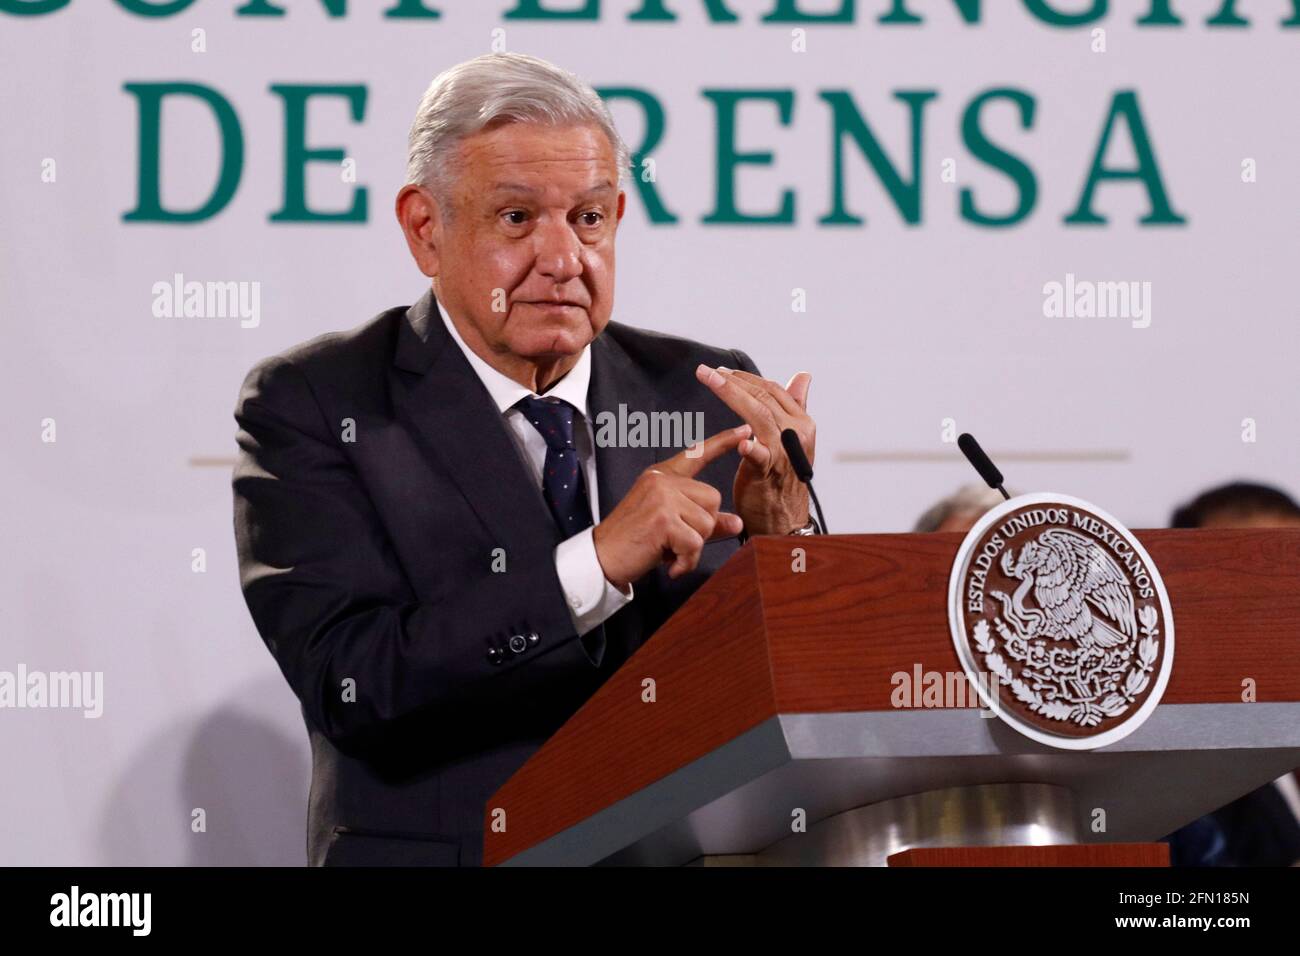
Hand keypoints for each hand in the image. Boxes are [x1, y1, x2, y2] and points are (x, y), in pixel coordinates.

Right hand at [593, 424, 751, 588]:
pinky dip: (686, 561)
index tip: (745, 430)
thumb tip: (737, 523)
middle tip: (674, 540)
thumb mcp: (671, 526)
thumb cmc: (634, 541)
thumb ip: (705, 521)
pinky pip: (695, 543)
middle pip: (713, 500)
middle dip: (702, 528)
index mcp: (662, 476)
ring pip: (707, 523)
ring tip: (668, 550)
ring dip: (692, 548)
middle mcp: (662, 480)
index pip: (697, 454)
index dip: (724, 442)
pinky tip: (669, 564)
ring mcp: (662, 497)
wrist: (601, 557)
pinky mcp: (663, 519)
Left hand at [695, 364, 814, 535]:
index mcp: (802, 422)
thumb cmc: (783, 479)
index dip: (745, 378)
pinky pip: (762, 456)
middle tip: (707, 371)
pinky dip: (752, 447)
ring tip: (712, 381)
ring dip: (733, 396)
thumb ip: (795, 406)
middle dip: (733, 381)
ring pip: (759, 415)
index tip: (720, 371)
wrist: (784, 520)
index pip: (772, 390)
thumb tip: (803, 376)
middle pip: (763, 397)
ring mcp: (785, 453)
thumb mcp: (792, 439)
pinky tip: (741, 442)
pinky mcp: (771, 473)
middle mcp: (797, 433)